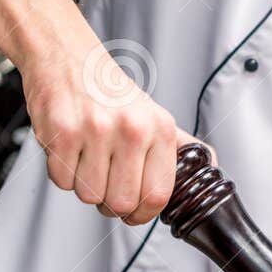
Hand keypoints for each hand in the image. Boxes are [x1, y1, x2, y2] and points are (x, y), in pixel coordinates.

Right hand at [0, 0, 189, 225]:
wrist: (67, 56)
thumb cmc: (110, 92)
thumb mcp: (155, 115)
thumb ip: (179, 146)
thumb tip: (209, 166)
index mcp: (160, 129)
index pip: (158, 195)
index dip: (143, 214)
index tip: (134, 213)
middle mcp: (133, 129)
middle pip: (122, 202)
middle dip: (110, 203)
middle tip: (105, 184)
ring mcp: (96, 130)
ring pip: (89, 195)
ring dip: (84, 186)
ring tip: (87, 160)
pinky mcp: (63, 132)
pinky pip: (61, 181)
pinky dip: (62, 173)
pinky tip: (70, 150)